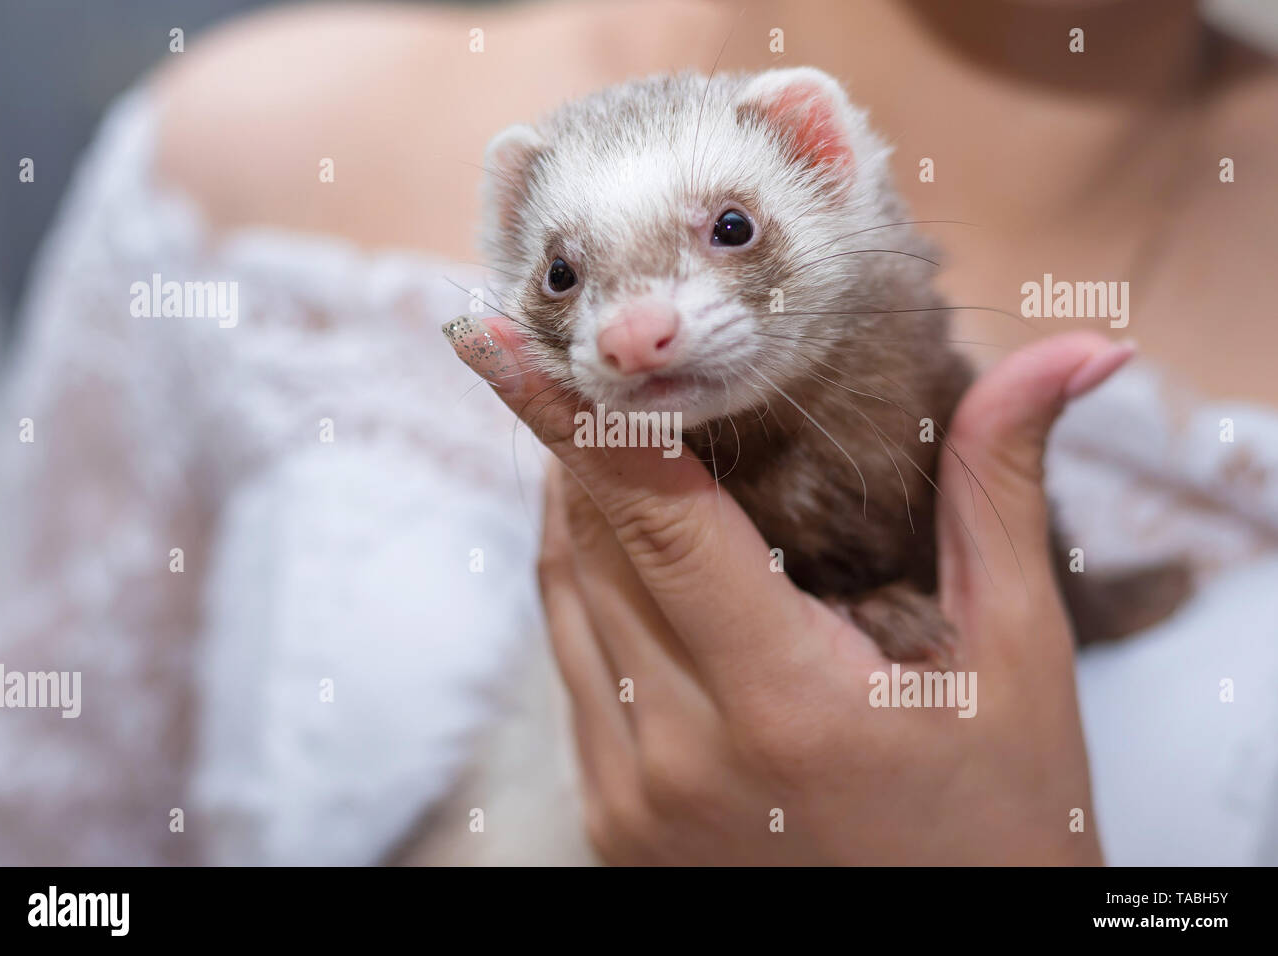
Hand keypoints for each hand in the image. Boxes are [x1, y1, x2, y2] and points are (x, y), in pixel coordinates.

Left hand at [445, 316, 1128, 863]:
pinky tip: (629, 546)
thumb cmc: (1003, 825)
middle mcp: (683, 754)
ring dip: (577, 507)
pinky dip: (587, 586)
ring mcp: (633, 798)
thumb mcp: (1018, 661)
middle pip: (596, 547)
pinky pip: (573, 666)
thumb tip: (1069, 356)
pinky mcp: (615, 822)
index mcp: (785, 702)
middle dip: (584, 441)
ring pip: (567, 602)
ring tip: (607, 430)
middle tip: (599, 356)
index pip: (653, 520)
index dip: (573, 417)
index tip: (501, 338)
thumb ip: (1002, 494)